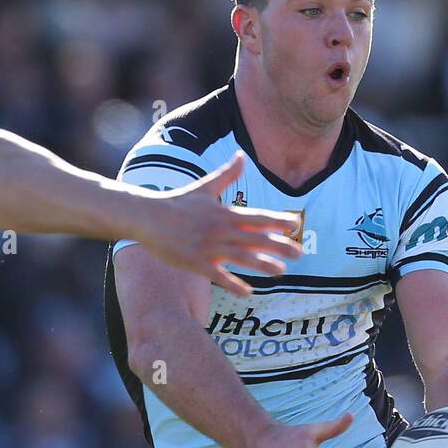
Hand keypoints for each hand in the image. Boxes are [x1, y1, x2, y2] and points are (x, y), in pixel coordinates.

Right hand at [135, 152, 300, 296]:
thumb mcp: (205, 187)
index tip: (295, 224)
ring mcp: (210, 248)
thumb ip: (227, 174)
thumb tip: (241, 155)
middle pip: (256, 238)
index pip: (257, 217)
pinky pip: (220, 276)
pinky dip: (234, 285)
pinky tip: (248, 292)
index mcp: (225, 213)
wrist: (148, 217)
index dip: (278, 221)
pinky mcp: (197, 263)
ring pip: (242, 258)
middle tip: (299, 253)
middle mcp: (221, 230)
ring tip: (281, 272)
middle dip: (279, 245)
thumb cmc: (177, 202)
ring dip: (264, 265)